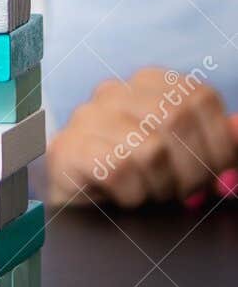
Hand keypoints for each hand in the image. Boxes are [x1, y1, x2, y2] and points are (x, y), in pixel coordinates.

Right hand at [46, 66, 235, 209]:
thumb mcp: (184, 158)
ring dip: (161, 186)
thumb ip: (216, 143)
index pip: (199, 97)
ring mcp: (87, 117)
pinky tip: (123, 196)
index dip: (218, 143)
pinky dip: (132, 194)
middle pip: (176, 118)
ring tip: (149, 194)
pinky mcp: (68, 149)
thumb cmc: (136, 179)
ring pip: (150, 148)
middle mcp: (115, 91)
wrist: (76, 203)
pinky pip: (118, 170)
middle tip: (184, 194)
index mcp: (147, 83)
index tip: (216, 175)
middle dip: (193, 170)